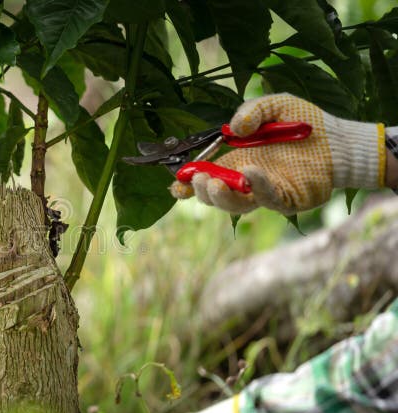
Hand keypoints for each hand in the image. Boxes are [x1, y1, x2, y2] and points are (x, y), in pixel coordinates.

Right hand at [170, 93, 387, 213]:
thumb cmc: (306, 123)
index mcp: (236, 161)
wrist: (340, 139)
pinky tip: (251, 172)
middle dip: (201, 191)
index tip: (176, 184)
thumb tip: (233, 129)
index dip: (188, 184)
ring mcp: (266, 193)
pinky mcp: (288, 200)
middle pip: (216, 196)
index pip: (206, 177)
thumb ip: (252, 111)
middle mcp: (247, 181)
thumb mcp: (275, 105)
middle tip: (198, 178)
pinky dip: (257, 187)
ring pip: (237, 205)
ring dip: (222, 196)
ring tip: (215, 182)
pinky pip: (268, 199)